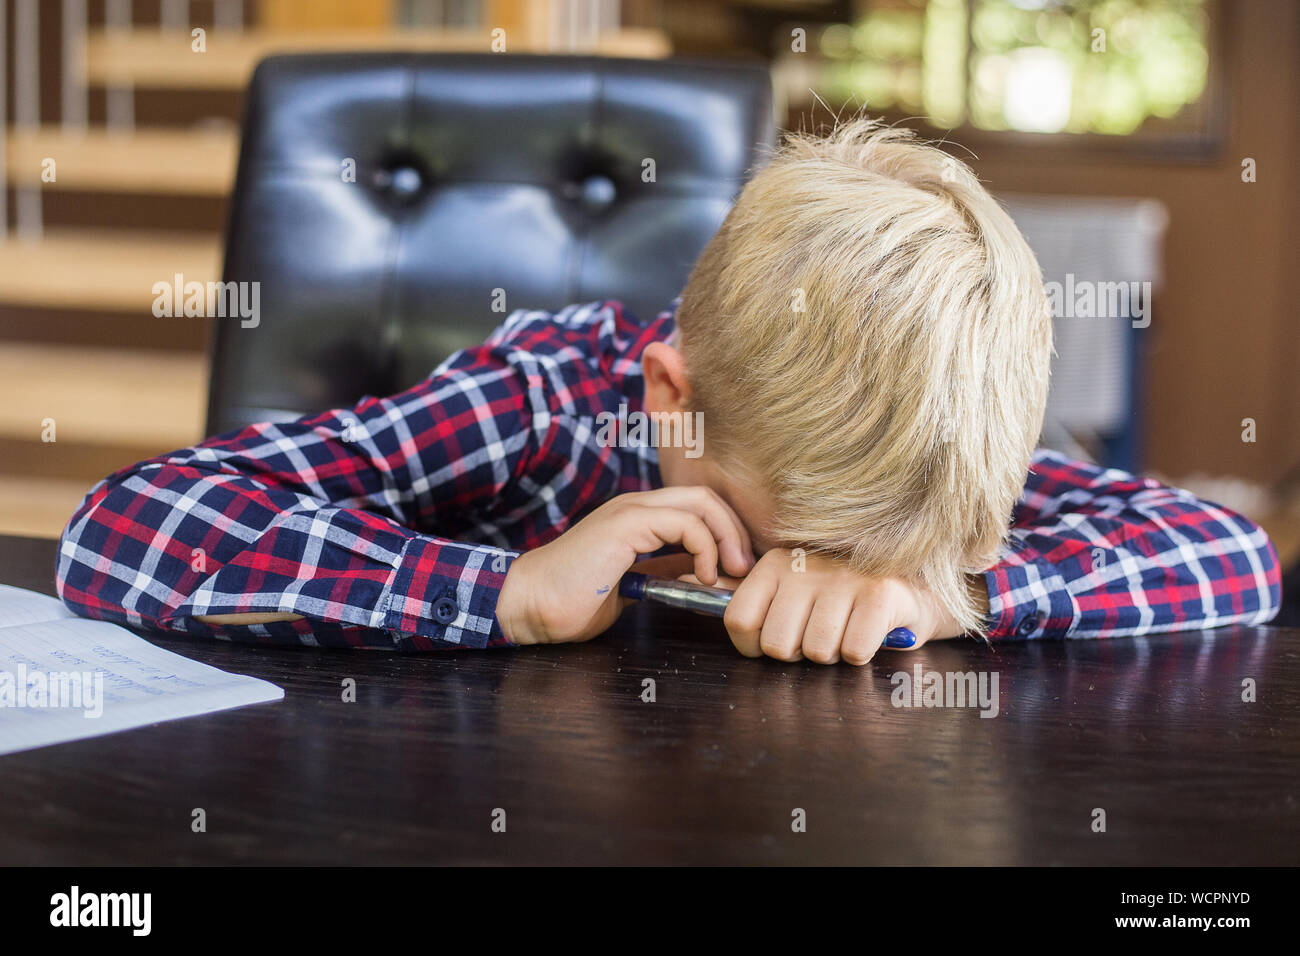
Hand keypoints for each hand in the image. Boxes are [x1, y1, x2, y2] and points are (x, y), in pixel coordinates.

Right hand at [496, 486, 754, 644]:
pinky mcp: (626, 524)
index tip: (736, 570)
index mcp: (637, 516)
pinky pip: (686, 523)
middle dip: (735, 531)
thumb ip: (666, 571)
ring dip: (727, 539)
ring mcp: (630, 511)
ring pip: (701, 504)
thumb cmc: (573, 600)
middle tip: (744, 569)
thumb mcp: (635, 583)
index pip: (697, 506)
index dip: (726, 533)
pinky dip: (706, 548)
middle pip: (706, 498)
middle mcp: (636, 505)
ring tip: (729, 573)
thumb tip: (703, 575)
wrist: (530, 604)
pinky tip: (703, 575)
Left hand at [690, 549, 973, 664]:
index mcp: (777, 563)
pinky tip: (869, 633)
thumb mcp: (793, 587)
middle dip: (799, 654)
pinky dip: (861, 654)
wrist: (914, 586)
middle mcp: (807, 565)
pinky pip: (853, 652)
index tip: (777, 641)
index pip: (740, 620)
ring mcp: (845, 577)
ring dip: (833, 655)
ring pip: (817, 651)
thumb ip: (746, 592)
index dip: (754, 647)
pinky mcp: (880, 594)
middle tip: (821, 634)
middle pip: (777, 644)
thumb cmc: (844, 595)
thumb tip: (684, 585)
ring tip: (846, 631)